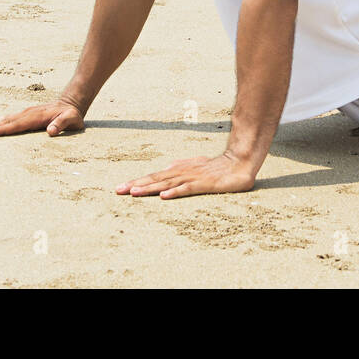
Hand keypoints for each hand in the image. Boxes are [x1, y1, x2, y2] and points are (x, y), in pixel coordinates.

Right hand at [0, 98, 84, 136]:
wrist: (70, 103)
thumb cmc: (72, 115)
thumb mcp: (72, 120)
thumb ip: (62, 124)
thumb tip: (51, 131)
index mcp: (37, 117)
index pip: (18, 124)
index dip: (5, 129)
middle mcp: (28, 113)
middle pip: (7, 121)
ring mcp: (25, 113)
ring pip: (5, 118)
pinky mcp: (24, 115)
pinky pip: (8, 119)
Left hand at [115, 153, 256, 198]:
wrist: (240, 161)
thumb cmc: (218, 167)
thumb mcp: (196, 167)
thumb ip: (181, 169)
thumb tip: (167, 168)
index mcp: (179, 169)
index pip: (154, 176)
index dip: (137, 181)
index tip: (121, 188)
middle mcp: (182, 172)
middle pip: (156, 179)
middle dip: (136, 184)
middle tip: (118, 190)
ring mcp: (193, 177)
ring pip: (167, 183)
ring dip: (149, 188)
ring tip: (134, 192)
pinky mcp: (204, 184)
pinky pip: (187, 189)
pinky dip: (174, 192)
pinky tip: (164, 196)